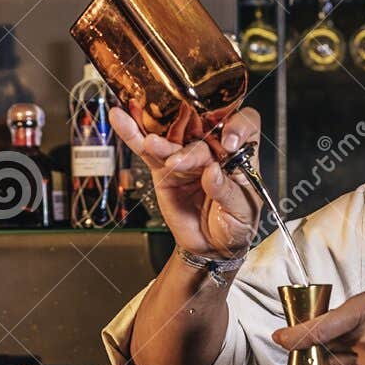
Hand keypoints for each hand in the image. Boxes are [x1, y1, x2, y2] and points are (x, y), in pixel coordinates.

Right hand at [109, 104, 263, 257]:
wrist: (212, 246)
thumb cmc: (235, 224)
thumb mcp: (242, 210)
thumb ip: (227, 191)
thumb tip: (212, 172)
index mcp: (240, 153)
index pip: (244, 124)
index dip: (237, 125)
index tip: (230, 142)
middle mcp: (213, 148)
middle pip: (203, 126)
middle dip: (191, 137)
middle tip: (182, 160)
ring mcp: (187, 156)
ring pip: (172, 137)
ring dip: (159, 137)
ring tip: (151, 144)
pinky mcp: (164, 168)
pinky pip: (148, 150)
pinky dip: (133, 134)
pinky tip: (121, 118)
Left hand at [272, 284, 364, 364]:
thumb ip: (353, 308)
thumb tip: (326, 322)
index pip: (321, 328)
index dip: (295, 335)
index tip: (279, 337)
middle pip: (323, 347)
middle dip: (312, 344)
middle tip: (310, 339)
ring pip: (332, 364)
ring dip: (326, 359)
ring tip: (343, 349)